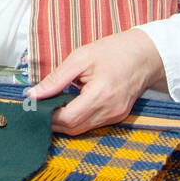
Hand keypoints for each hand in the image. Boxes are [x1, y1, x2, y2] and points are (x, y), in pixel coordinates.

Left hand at [26, 30, 165, 135]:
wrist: (146, 54)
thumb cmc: (114, 51)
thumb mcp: (80, 58)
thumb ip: (55, 79)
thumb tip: (33, 94)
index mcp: (101, 94)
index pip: (68, 118)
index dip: (48, 116)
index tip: (35, 106)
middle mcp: (110, 110)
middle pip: (73, 128)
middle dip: (53, 121)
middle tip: (40, 106)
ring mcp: (116, 116)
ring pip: (81, 129)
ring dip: (64, 121)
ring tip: (53, 105)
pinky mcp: (118, 116)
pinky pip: (92, 125)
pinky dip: (77, 119)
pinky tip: (70, 105)